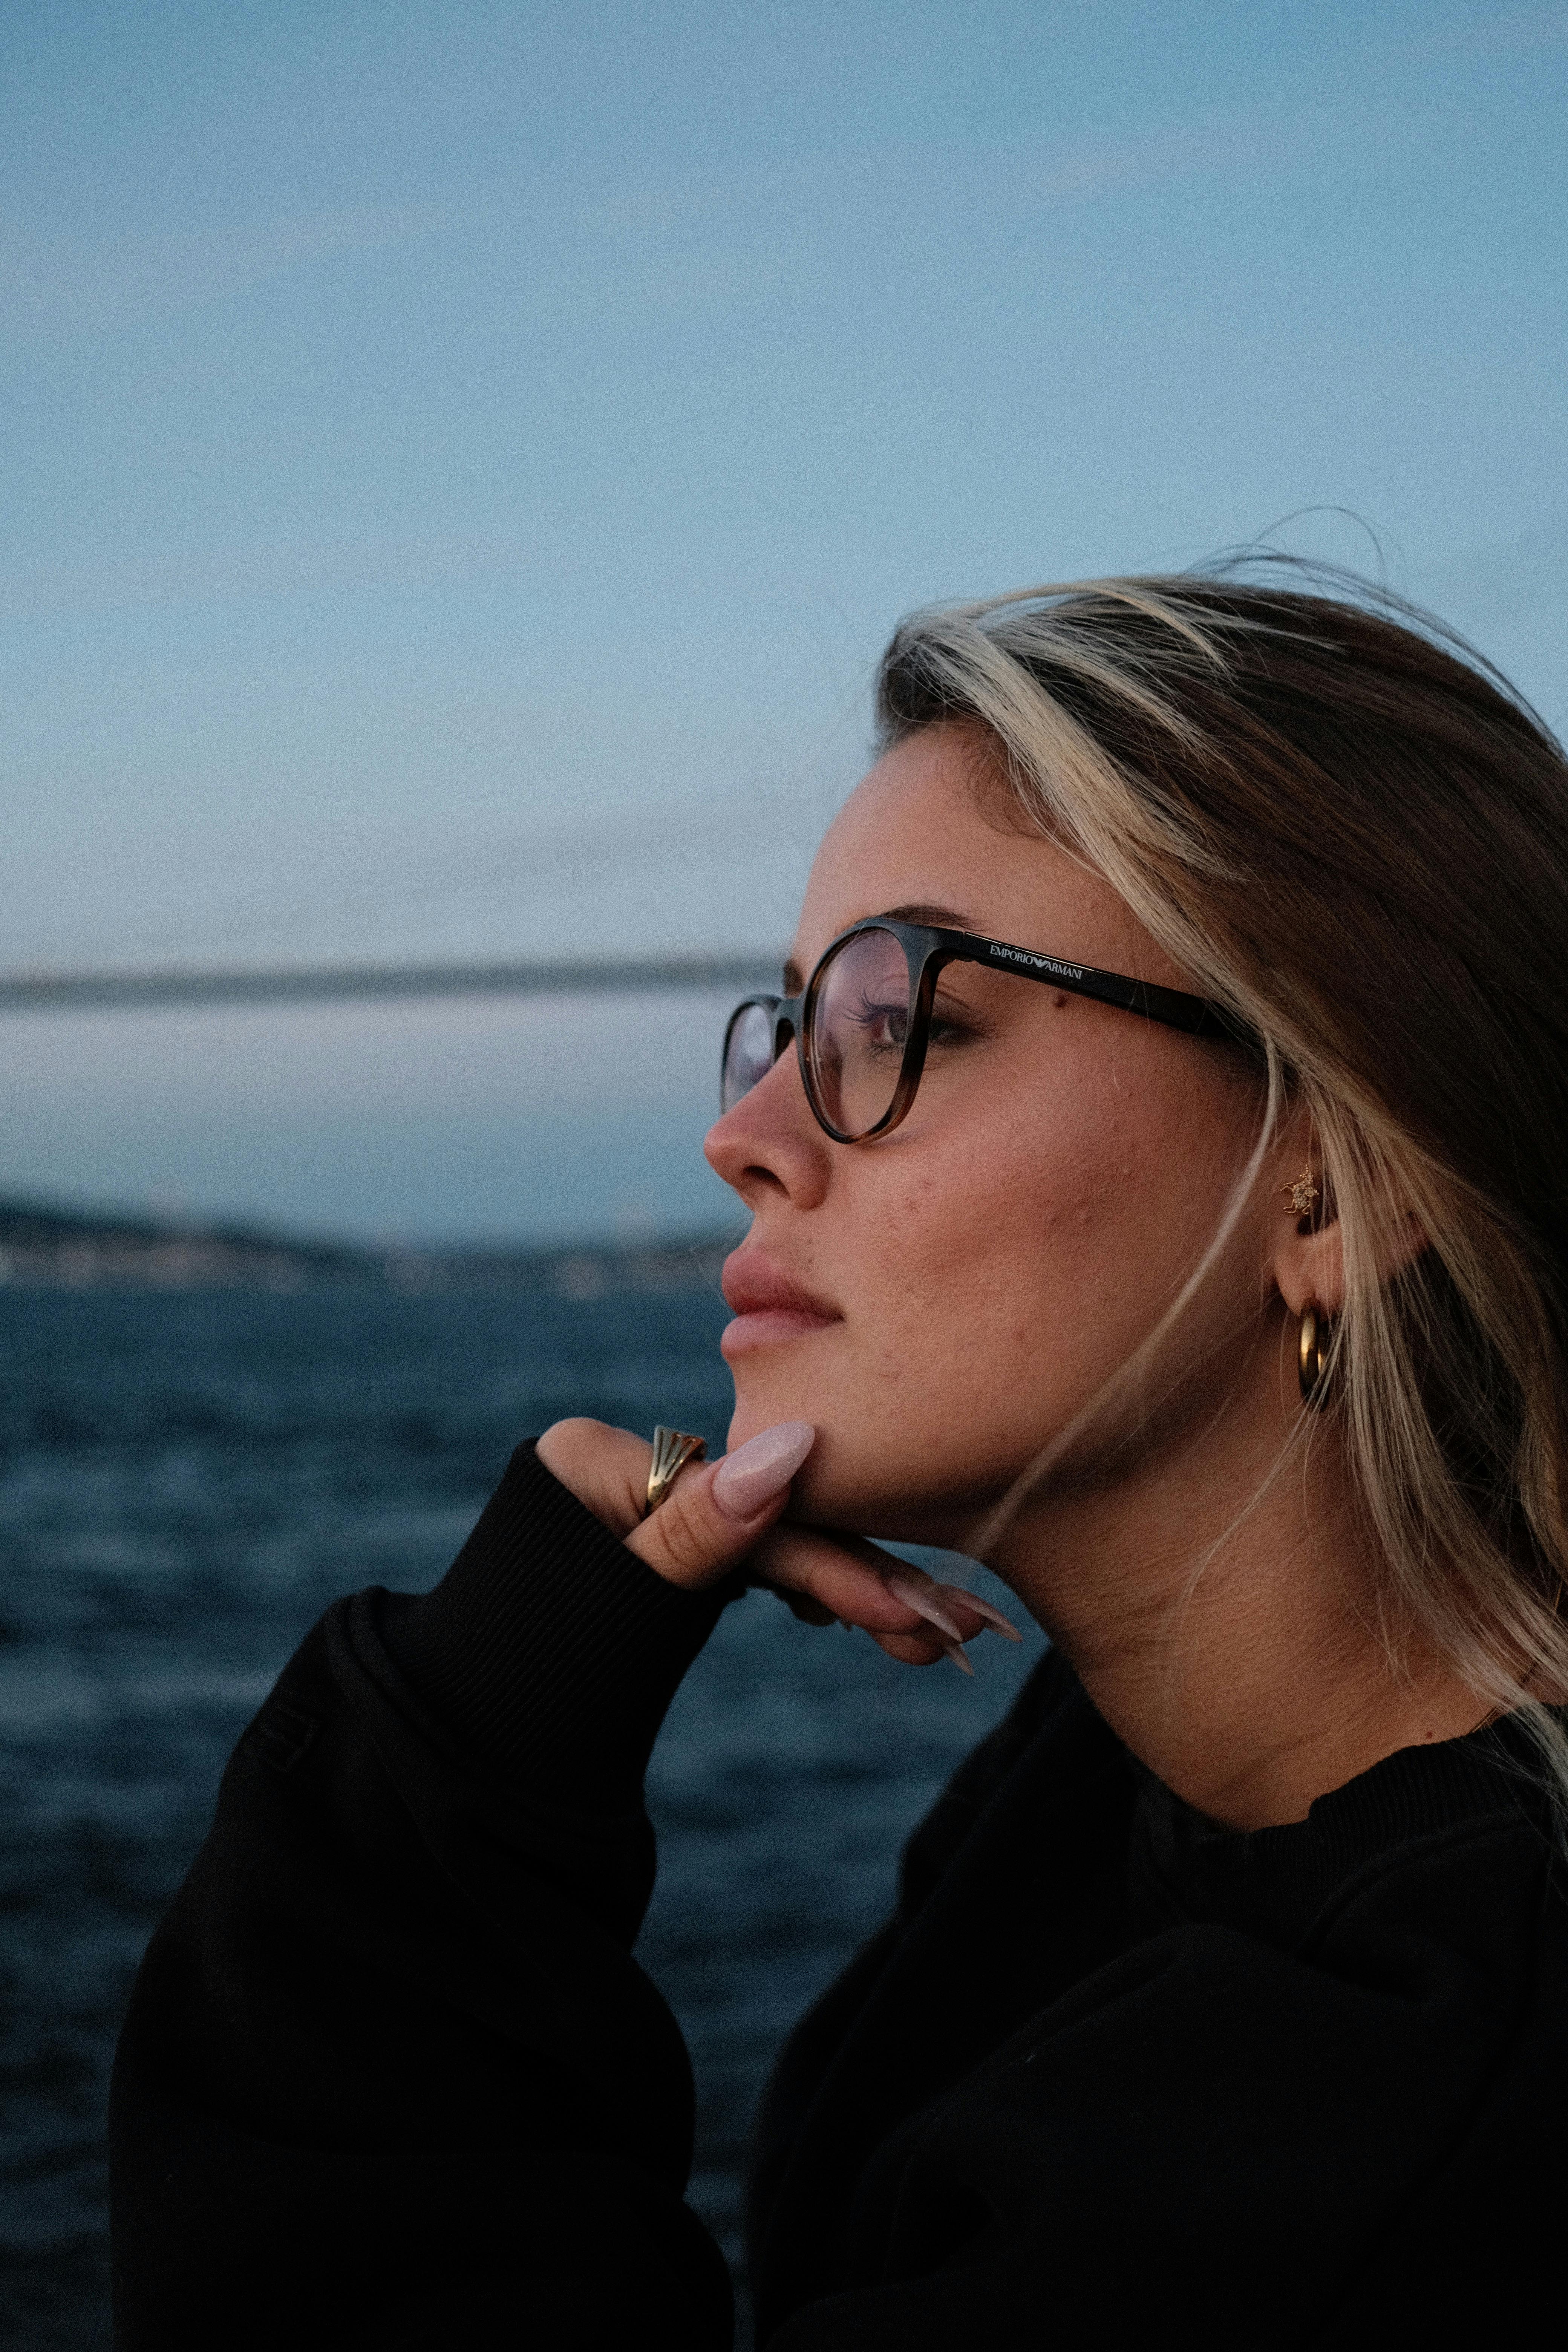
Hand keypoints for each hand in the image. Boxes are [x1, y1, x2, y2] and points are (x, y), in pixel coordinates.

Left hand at [534, 1417, 1020, 1669]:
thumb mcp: (617, 1607)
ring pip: (770, 1539)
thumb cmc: (524, 1682)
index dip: (838, 1563)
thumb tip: (791, 1450)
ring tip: (932, 1638)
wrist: (457, 1746)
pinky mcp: (656, 1544)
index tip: (917, 1612)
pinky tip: (856, 1615)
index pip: (748, 1505)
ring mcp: (642, 1506)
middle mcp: (623, 1469)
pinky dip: (805, 1586)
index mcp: (595, 1462)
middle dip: (866, 1578)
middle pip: (769, 1515)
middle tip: (958, 1630)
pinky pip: (746, 1555)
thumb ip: (698, 1531)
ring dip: (852, 1588)